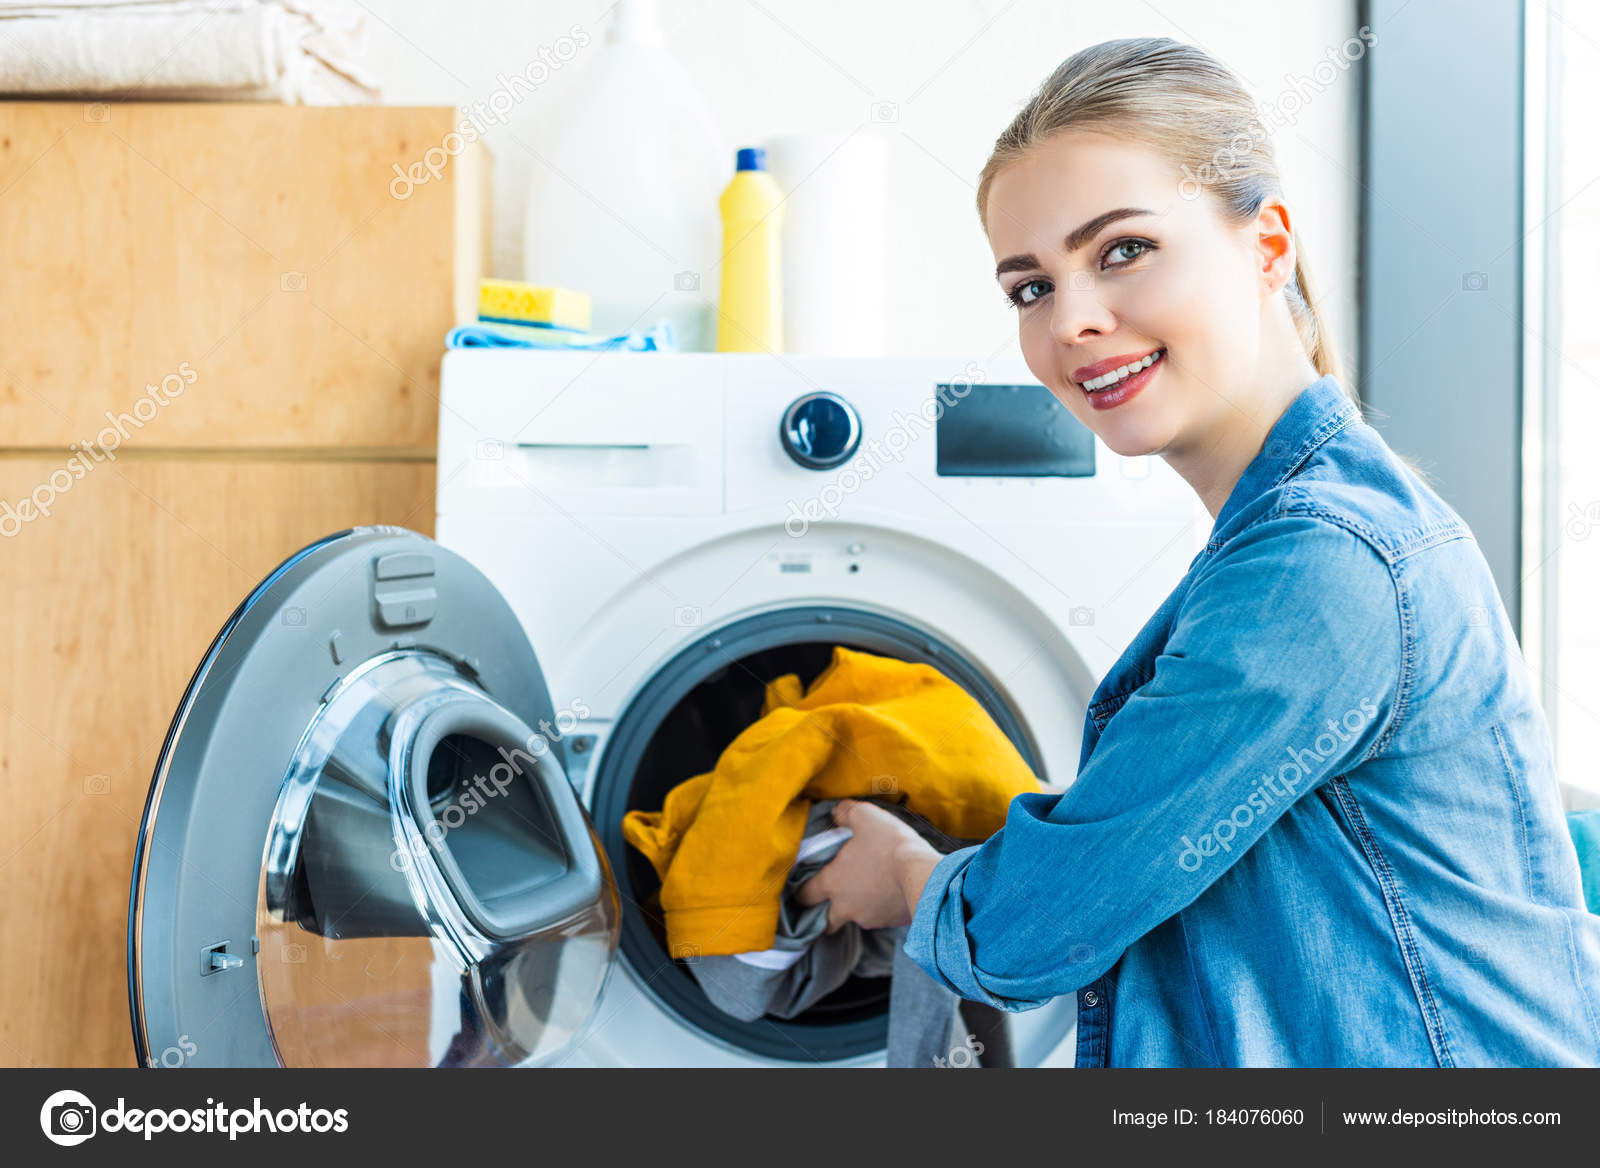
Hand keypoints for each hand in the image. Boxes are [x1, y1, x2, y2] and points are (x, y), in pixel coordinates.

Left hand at [793, 799, 941, 931]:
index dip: (801, 892)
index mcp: (832, 882)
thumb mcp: (865, 816)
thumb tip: (836, 812)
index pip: (804, 895)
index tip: (802, 889)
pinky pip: (877, 918)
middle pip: (823, 921)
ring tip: (864, 894)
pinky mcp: (889, 924)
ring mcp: (867, 918)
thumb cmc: (890, 844)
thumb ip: (845, 813)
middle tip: (827, 903)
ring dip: (853, 910)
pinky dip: (878, 910)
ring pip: (852, 919)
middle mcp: (845, 906)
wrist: (926, 876)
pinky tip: (887, 895)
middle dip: (822, 915)